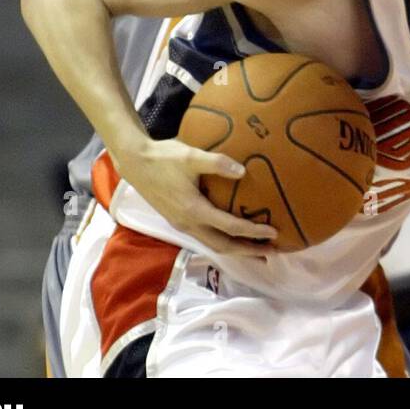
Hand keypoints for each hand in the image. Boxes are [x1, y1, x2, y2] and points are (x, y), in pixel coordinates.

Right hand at [114, 137, 277, 257]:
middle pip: (223, 246)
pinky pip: (205, 237)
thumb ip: (217, 163)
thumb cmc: (164, 158)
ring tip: (257, 249)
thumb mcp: (191, 156)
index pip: (230, 227)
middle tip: (271, 253)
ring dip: (236, 249)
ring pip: (213, 244)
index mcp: (194, 211)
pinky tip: (232, 233)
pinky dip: (223, 240)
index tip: (274, 233)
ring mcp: (182, 224)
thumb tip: (243, 171)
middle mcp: (188, 224)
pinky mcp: (178, 220)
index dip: (253, 232)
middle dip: (248, 251)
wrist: (136, 163)